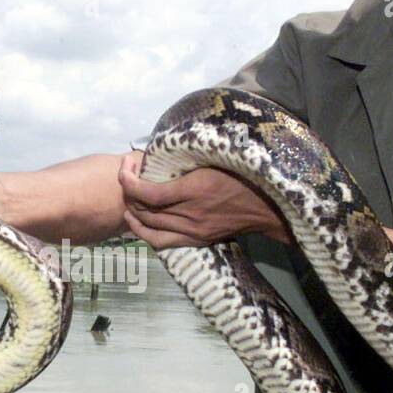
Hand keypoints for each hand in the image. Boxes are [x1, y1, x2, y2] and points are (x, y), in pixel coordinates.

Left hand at [118, 152, 291, 247]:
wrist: (267, 207)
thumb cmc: (242, 175)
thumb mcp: (216, 159)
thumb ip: (188, 159)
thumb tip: (160, 151)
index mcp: (195, 189)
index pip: (148, 193)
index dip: (129, 180)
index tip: (126, 165)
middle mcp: (191, 214)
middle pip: (144, 210)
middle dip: (127, 192)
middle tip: (126, 175)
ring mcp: (192, 231)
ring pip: (148, 228)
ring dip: (132, 212)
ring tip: (129, 198)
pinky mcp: (195, 240)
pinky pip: (160, 242)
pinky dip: (143, 232)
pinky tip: (138, 221)